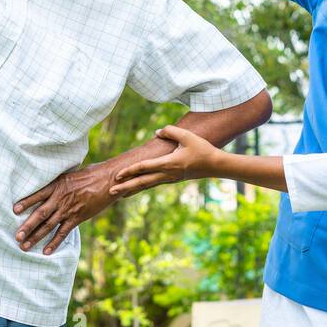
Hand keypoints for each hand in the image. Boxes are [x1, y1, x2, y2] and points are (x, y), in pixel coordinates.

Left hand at [13, 161, 117, 254]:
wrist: (109, 180)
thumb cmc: (90, 174)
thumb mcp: (70, 174)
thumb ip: (58, 183)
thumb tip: (47, 187)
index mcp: (57, 185)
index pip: (37, 194)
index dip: (26, 202)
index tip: (14, 210)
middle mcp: (60, 198)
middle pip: (40, 214)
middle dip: (27, 226)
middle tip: (16, 237)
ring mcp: (68, 209)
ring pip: (49, 225)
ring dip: (36, 237)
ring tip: (24, 246)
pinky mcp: (77, 218)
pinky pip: (63, 232)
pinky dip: (54, 243)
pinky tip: (46, 251)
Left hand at [108, 125, 222, 196]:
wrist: (215, 165)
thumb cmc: (202, 149)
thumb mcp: (187, 136)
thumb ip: (170, 131)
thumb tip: (157, 132)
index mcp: (168, 163)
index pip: (144, 167)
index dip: (129, 171)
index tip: (117, 175)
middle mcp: (167, 174)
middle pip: (142, 182)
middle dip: (126, 187)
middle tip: (110, 191)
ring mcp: (170, 178)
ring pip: (147, 185)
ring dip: (133, 189)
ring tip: (119, 194)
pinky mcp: (173, 179)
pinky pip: (154, 183)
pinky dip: (143, 186)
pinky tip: (137, 188)